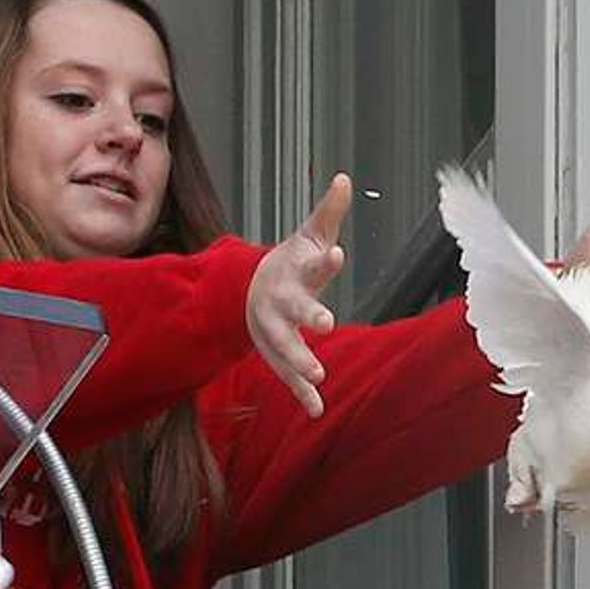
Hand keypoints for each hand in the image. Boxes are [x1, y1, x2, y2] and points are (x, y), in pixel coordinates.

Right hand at [246, 173, 351, 417]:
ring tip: (317, 375)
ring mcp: (277, 331)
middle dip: (308, 316)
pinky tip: (317, 410)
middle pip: (294, 310)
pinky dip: (301, 394)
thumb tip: (344, 178)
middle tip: (325, 322)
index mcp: (294, 273)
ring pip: (286, 347)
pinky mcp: (278, 354)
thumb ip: (328, 213)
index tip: (336, 254)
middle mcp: (282, 303)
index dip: (324, 261)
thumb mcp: (308, 236)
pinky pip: (288, 376)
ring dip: (300, 361)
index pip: (311, 265)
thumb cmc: (287, 263)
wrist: (244, 292)